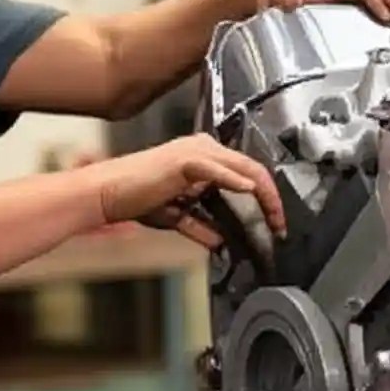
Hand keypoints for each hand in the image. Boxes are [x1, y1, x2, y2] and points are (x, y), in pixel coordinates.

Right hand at [84, 134, 285, 248]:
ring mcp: (197, 151)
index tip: (275, 222)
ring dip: (263, 195)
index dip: (267, 199)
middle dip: (273, 200)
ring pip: (243, 168)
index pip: (248, 173)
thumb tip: (219, 242)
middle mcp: (205, 148)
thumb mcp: (178, 216)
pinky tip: (249, 191)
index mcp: (205, 156)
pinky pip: (217, 169)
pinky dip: (235, 180)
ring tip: (273, 218)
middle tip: (281, 225)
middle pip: (253, 169)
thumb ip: (201, 227)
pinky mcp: (185, 160)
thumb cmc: (137, 198)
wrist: (108, 193)